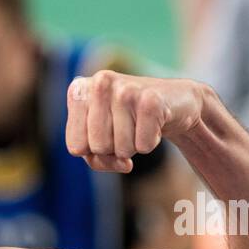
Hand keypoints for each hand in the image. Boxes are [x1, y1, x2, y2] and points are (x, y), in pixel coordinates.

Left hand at [65, 71, 204, 172]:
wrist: (172, 99)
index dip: (92, 153)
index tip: (104, 134)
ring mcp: (126, 89)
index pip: (75, 147)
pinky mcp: (151, 99)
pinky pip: (143, 146)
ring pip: (121, 149)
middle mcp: (100, 83)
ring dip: (133, 146)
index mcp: (79, 91)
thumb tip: (125, 164)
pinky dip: (150, 143)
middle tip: (124, 128)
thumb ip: (96, 159)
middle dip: (113, 149)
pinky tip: (153, 123)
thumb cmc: (126, 121)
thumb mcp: (100, 139)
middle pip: (98, 148)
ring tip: (138, 123)